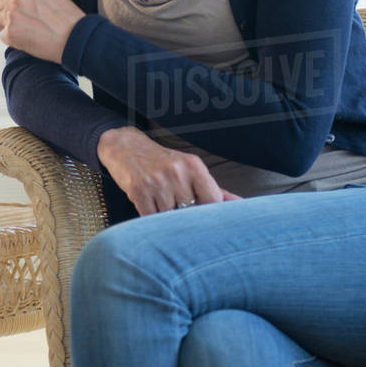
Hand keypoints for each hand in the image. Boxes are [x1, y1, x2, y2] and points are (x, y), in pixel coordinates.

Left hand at [0, 0, 84, 63]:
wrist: (76, 37)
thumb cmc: (63, 14)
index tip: (10, 3)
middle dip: (4, 12)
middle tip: (24, 19)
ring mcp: (11, 15)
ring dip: (6, 25)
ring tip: (27, 28)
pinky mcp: (10, 33)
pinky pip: (2, 35)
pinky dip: (12, 39)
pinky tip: (28, 38)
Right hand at [96, 127, 241, 216]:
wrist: (125, 147)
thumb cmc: (161, 162)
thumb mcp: (189, 169)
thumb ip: (214, 189)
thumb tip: (240, 205)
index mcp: (193, 166)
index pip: (213, 200)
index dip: (209, 214)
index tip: (205, 219)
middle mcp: (176, 171)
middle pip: (191, 211)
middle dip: (186, 217)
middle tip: (180, 215)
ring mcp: (157, 181)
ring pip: (171, 217)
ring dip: (167, 219)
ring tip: (162, 207)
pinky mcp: (138, 190)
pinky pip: (151, 217)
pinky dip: (152, 219)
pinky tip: (151, 209)